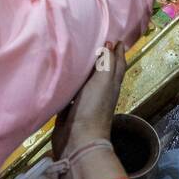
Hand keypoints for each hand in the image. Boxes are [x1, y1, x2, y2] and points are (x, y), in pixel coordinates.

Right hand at [51, 42, 125, 158]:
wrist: (79, 140)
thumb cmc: (93, 109)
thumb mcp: (103, 82)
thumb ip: (106, 62)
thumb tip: (110, 43)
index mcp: (111, 84)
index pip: (117, 63)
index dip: (117, 51)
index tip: (115, 37)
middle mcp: (99, 91)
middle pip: (102, 70)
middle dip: (100, 56)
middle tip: (94, 40)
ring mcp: (84, 100)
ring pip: (85, 80)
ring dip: (83, 69)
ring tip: (76, 53)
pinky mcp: (69, 108)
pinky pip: (70, 91)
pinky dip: (68, 82)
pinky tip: (61, 75)